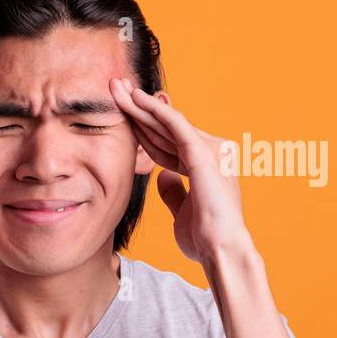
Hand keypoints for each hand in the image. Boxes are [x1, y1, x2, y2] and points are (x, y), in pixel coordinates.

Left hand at [109, 77, 251, 263]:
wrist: (221, 250)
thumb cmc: (204, 237)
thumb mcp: (182, 211)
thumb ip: (174, 191)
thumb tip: (162, 177)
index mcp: (206, 165)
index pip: (168, 142)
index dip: (144, 128)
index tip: (122, 113)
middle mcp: (211, 152)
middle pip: (166, 127)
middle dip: (138, 108)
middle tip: (115, 87)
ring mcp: (210, 150)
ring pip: (167, 121)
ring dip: (140, 103)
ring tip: (117, 87)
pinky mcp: (204, 154)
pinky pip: (176, 126)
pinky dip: (156, 111)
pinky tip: (137, 99)